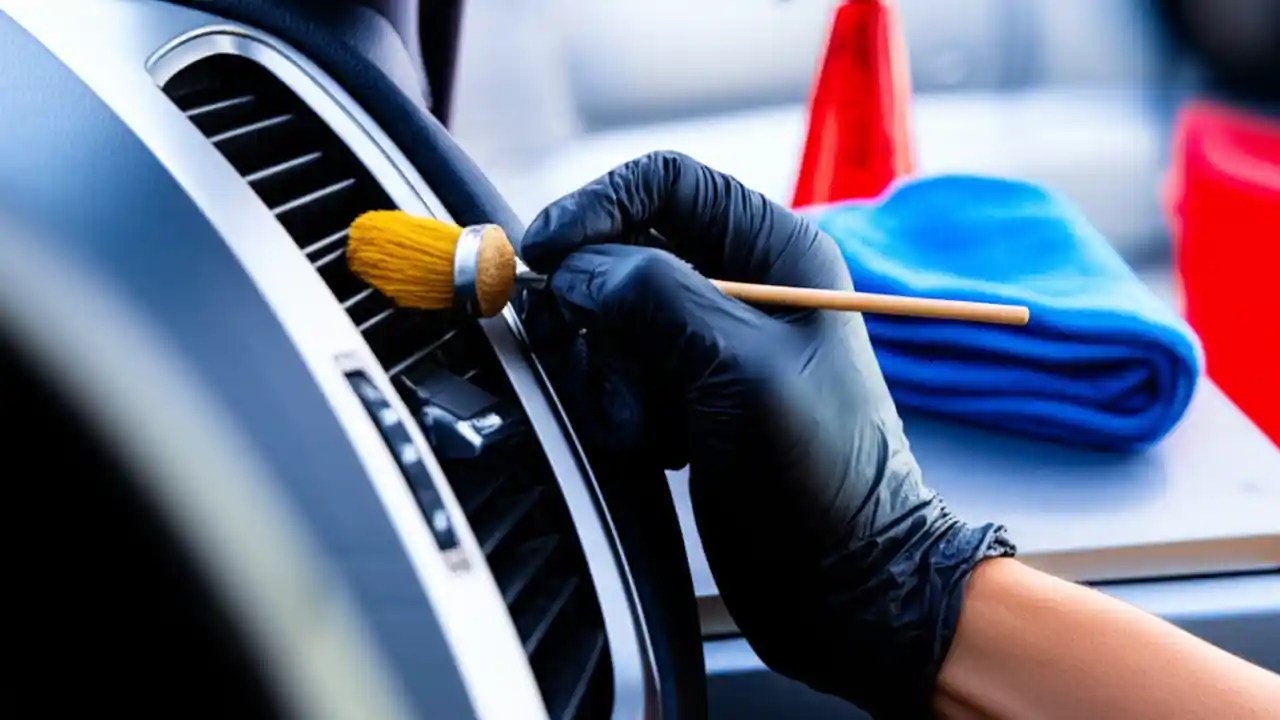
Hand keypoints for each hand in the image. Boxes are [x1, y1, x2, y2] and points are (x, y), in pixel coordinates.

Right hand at [520, 151, 1013, 717]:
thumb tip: (575, 265)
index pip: (666, 182)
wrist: (843, 583)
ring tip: (653, 427)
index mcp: (775, 252)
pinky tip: (660, 448)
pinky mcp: (684, 396)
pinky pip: (616, 375)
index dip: (597, 205)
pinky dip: (619, 409)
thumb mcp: (738, 370)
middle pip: (621, 252)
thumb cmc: (821, 476)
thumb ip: (654, 297)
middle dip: (598, 311)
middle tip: (595, 360)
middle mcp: (739, 287)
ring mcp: (707, 344)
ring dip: (611, 375)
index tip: (544, 250)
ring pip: (608, 320)